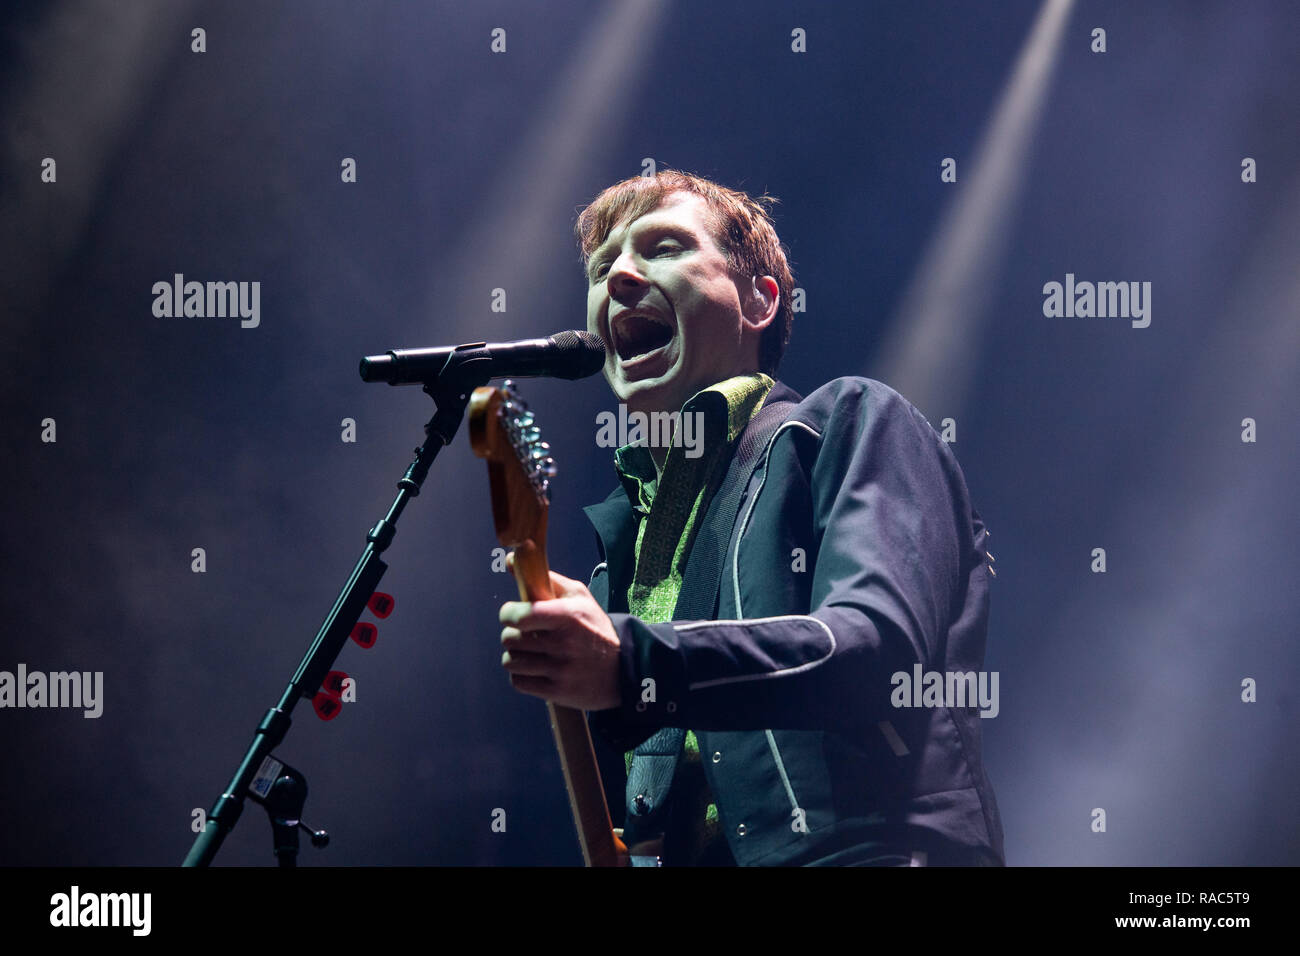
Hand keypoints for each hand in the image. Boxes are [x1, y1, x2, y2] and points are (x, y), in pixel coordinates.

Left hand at [498, 555, 621, 710]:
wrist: (624, 668)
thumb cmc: (594, 628)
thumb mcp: (578, 597)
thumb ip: (545, 578)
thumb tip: (511, 560)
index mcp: (567, 616)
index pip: (518, 616)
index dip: (509, 614)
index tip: (514, 614)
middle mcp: (563, 644)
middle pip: (509, 639)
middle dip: (514, 635)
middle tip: (528, 635)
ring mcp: (560, 670)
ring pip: (510, 662)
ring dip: (517, 656)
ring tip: (532, 653)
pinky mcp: (557, 692)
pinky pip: (518, 682)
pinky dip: (522, 676)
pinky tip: (535, 669)